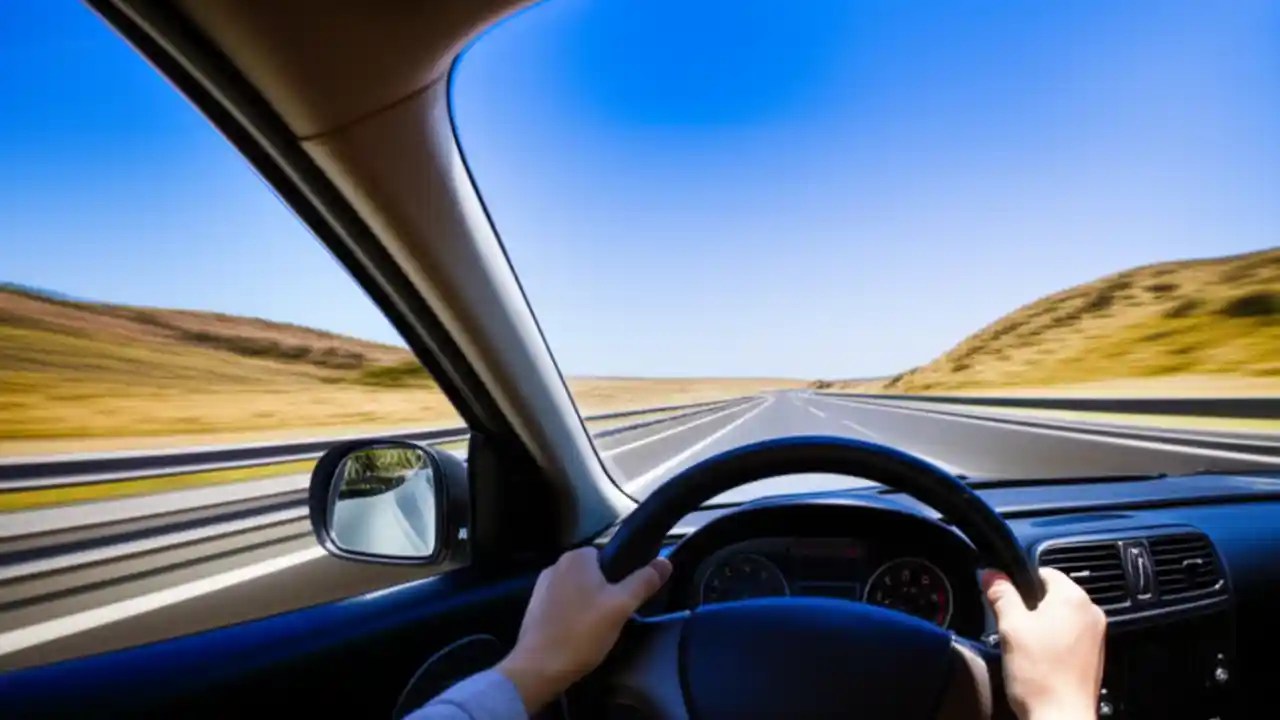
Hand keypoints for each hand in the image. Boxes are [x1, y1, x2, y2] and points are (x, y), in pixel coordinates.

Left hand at [496, 547, 672, 711]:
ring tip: (595, 631)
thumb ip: (644, 581)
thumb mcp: (621, 606)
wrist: (539, 668)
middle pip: (592, 574)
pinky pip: (562, 607)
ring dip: (587, 606)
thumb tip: (666, 561)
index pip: (607, 556)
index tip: (624, 600)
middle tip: (613, 618)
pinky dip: (571, 618)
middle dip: (604, 593)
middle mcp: (555, 565)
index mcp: (576, 557)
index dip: (620, 577)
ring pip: (577, 592)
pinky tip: (577, 637)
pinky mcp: (534, 609)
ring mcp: (541, 588)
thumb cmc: (582, 632)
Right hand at [983, 567, 1106, 719]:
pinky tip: (1040, 660)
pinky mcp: (1095, 656)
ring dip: (1042, 625)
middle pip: (1052, 595)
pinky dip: (1054, 642)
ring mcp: (1096, 635)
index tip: (1004, 600)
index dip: (1019, 583)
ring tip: (1025, 647)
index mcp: (1073, 597)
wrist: (1061, 717)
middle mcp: (1091, 612)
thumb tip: (991, 573)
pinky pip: (1070, 637)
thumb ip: (1001, 594)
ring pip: (1060, 617)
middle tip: (1012, 627)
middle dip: (1030, 607)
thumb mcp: (1011, 627)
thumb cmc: (1038, 673)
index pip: (1043, 570)